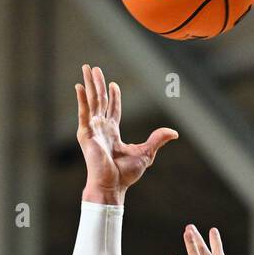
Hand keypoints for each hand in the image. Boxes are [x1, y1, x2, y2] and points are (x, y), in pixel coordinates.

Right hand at [76, 64, 177, 203]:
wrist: (112, 186)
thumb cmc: (126, 175)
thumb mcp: (146, 153)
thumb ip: (157, 140)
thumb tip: (174, 132)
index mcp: (113, 134)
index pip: (112, 110)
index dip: (113, 97)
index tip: (113, 84)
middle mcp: (101, 129)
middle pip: (100, 101)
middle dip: (98, 84)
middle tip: (94, 68)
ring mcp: (92, 130)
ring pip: (92, 101)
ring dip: (89, 84)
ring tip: (87, 68)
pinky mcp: (86, 134)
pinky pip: (84, 113)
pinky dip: (81, 99)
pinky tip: (79, 87)